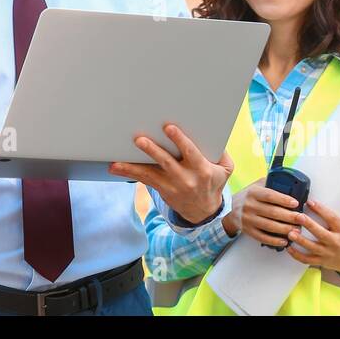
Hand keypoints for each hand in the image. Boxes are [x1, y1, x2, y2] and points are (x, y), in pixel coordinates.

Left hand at [107, 124, 231, 224]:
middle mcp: (185, 179)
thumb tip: (215, 135)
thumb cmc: (213, 183)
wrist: (204, 211)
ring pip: (150, 174)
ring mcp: (171, 186)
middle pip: (167, 163)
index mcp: (202, 170)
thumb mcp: (225, 170)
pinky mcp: (161, 189)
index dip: (180, 140)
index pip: (190, 153)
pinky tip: (114, 167)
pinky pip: (143, 179)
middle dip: (153, 151)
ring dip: (133, 167)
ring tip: (117, 161)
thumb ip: (222, 153)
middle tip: (140, 139)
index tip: (168, 128)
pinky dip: (128, 172)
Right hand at [231, 178, 303, 246]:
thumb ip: (269, 183)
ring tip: (297, 230)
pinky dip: (274, 240)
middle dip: (289, 216)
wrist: (229, 210)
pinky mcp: (248, 231)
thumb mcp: (255, 186)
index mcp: (253, 193)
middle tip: (302, 218)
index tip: (296, 203)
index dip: (283, 199)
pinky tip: (284, 241)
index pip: (269, 196)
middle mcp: (250, 206)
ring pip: (269, 226)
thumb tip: (288, 182)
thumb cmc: (248, 197)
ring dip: (285, 229)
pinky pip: (263, 237)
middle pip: (272, 212)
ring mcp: (248, 219)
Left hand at [281, 198, 339, 276]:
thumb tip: (317, 198)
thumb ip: (332, 214)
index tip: (310, 202)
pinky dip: (296, 255)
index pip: (333, 219)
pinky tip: (288, 247)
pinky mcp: (321, 261)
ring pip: (312, 248)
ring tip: (290, 233)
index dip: (321, 210)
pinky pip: (307, 260)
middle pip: (321, 234)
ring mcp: (328, 253)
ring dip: (300, 240)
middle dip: (309, 225)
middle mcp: (335, 242)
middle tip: (298, 216)